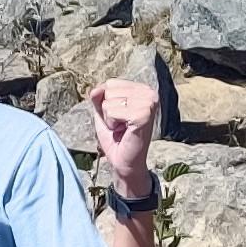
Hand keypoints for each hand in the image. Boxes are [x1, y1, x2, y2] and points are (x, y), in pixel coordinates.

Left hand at [87, 78, 157, 198]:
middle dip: (108, 111)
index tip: (119, 118)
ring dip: (110, 119)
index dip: (107, 103)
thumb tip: (95, 89)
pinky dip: (112, 124)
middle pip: (109, 90)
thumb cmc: (116, 138)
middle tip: (121, 125)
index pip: (111, 83)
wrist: (124, 163)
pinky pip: (112, 112)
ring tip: (122, 129)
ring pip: (109, 101)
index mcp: (143, 89)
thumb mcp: (104, 113)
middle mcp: (150, 92)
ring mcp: (149, 102)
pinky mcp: (143, 114)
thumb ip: (99, 98)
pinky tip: (124, 131)